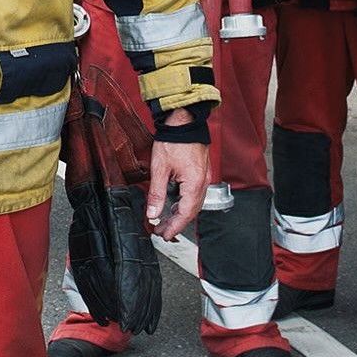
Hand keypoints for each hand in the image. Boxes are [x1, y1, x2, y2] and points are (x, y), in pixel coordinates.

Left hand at [145, 109, 207, 239]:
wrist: (185, 121)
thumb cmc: (173, 140)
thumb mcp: (160, 168)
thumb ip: (156, 194)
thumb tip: (152, 214)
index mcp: (194, 184)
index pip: (185, 214)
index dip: (174, 227)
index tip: (163, 235)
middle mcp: (203, 183)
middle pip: (191, 211)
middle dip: (176, 224)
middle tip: (161, 231)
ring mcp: (204, 177)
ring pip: (194, 204)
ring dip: (180, 214)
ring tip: (165, 221)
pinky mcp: (201, 172)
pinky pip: (195, 194)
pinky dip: (184, 203)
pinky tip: (174, 205)